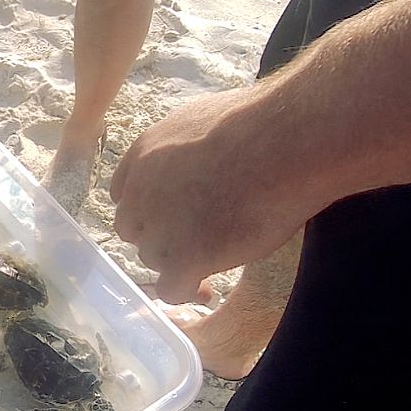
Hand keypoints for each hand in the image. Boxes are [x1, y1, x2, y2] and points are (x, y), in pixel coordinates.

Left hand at [110, 89, 311, 302]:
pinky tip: (206, 287)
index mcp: (143, 155)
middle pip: (136, 230)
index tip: (177, 214)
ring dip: (178, 261)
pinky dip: (186, 291)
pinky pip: (171, 289)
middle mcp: (140, 193)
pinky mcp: (184, 258)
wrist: (284, 144)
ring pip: (153, 259)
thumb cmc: (261, 124)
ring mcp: (159, 228)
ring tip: (215, 255)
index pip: (127, 196)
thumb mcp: (200, 119)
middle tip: (198, 236)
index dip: (151, 210)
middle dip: (161, 235)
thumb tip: (190, 156)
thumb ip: (179, 146)